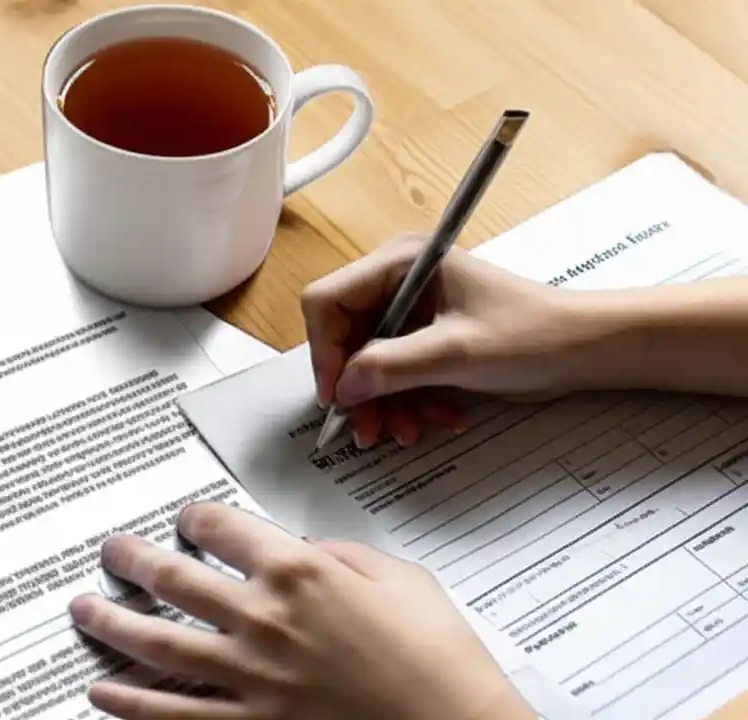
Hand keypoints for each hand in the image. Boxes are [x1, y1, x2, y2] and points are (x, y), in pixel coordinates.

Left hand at [68, 502, 533, 719]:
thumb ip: (340, 555)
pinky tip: (102, 692)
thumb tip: (304, 548)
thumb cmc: (439, 659)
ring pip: (158, 644)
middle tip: (112, 552)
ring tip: (82, 610)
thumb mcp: (400, 578)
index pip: (222, 528)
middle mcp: (264, 620)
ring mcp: (251, 678)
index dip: (196, 518)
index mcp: (300, 572)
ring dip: (112, 624)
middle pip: (174, 578)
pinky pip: (176, 714)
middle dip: (133, 560)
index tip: (188, 520)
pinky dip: (132, 704)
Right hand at [301, 233, 595, 447]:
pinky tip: (435, 417)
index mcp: (400, 262)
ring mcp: (410, 311)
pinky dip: (408, 402)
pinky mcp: (424, 338)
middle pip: (344, 337)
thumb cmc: (535, 333)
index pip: (328, 301)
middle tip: (370, 429)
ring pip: (366, 363)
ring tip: (409, 431)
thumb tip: (344, 387)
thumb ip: (393, 366)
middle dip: (359, 387)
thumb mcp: (457, 352)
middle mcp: (397, 280)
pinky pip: (393, 374)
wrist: (585, 350)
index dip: (326, 351)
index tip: (339, 396)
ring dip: (384, 403)